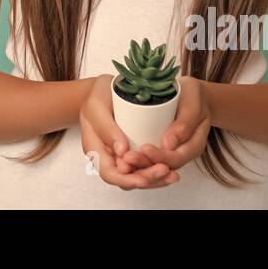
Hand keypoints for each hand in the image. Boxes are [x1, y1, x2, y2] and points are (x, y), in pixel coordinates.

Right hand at [79, 74, 178, 189]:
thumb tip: (121, 152)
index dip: (127, 180)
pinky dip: (157, 169)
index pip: (109, 173)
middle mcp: (108, 157)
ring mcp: (122, 155)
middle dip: (147, 178)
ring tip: (173, 174)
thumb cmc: (98, 94)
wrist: (106, 88)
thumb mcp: (97, 105)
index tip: (144, 178)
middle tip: (165, 170)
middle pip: (127, 179)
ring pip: (137, 176)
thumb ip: (106, 127)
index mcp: (94, 149)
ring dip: (156, 178)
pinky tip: (171, 169)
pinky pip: (145, 166)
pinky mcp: (134, 150)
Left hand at [119, 76, 211, 175]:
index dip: (160, 157)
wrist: (190, 94)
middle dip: (144, 164)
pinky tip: (122, 158)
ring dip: (137, 166)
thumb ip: (185, 123)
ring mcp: (170, 152)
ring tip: (122, 159)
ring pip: (153, 167)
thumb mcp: (193, 103)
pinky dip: (136, 161)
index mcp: (194, 145)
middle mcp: (182, 153)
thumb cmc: (193, 95)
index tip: (145, 148)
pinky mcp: (158, 147)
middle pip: (163, 167)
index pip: (177, 159)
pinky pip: (148, 160)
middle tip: (127, 157)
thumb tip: (169, 145)